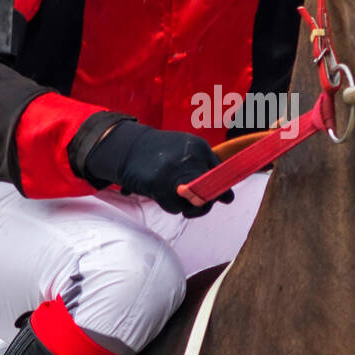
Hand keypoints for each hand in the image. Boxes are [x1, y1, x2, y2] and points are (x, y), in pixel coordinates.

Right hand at [84, 121, 233, 217]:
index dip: (221, 190)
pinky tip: (160, 195)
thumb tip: (228, 198)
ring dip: (186, 206)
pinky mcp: (160, 186)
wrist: (126, 147)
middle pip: (212, 192)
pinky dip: (169, 206)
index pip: (222, 174)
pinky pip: (175, 208)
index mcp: (200, 147)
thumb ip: (205, 168)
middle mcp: (191, 159)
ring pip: (195, 203)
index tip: (219, 198)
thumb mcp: (185, 150)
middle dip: (206, 202)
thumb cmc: (158, 152)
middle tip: (196, 204)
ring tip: (173, 196)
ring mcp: (176, 172)